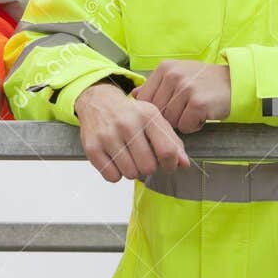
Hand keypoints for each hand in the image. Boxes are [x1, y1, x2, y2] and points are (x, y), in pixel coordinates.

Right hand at [73, 81, 187, 182]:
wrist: (98, 101)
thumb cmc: (130, 113)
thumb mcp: (154, 119)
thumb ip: (172, 141)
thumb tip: (184, 164)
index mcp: (147, 116)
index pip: (167, 151)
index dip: (171, 164)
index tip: (168, 165)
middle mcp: (127, 124)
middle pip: (148, 167)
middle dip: (148, 167)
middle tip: (143, 158)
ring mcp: (108, 136)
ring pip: (130, 173)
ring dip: (132, 171)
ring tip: (129, 158)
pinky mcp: (92, 147)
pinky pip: (112, 176)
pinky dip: (116, 174)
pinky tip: (115, 160)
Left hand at [133, 59, 230, 131]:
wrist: (234, 82)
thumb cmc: (204, 81)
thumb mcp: (178, 74)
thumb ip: (156, 84)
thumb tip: (134, 94)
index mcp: (165, 68)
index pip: (145, 98)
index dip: (156, 109)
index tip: (169, 108)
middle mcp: (173, 75)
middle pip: (157, 111)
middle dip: (170, 116)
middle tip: (185, 109)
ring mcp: (185, 88)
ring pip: (170, 120)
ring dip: (183, 121)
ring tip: (194, 110)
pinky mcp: (197, 103)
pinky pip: (185, 126)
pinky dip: (194, 126)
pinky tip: (202, 115)